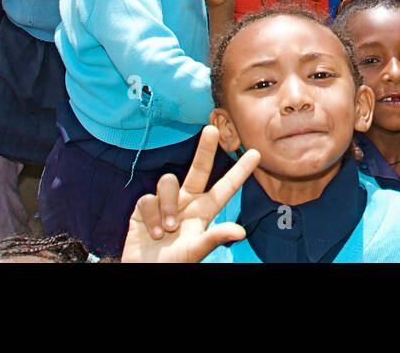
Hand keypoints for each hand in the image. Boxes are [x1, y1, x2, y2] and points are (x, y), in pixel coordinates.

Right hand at [122, 126, 258, 262]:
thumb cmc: (173, 264)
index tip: (256, 153)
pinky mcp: (145, 207)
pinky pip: (148, 200)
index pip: (226, 187)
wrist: (143, 270)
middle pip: (198, 169)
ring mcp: (166, 203)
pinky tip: (153, 233)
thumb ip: (216, 238)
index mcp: (204, 211)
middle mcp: (187, 202)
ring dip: (168, 206)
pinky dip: (152, 217)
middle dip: (204, 149)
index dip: (240, 170)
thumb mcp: (197, 250)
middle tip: (211, 128)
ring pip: (168, 183)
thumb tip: (241, 232)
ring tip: (168, 230)